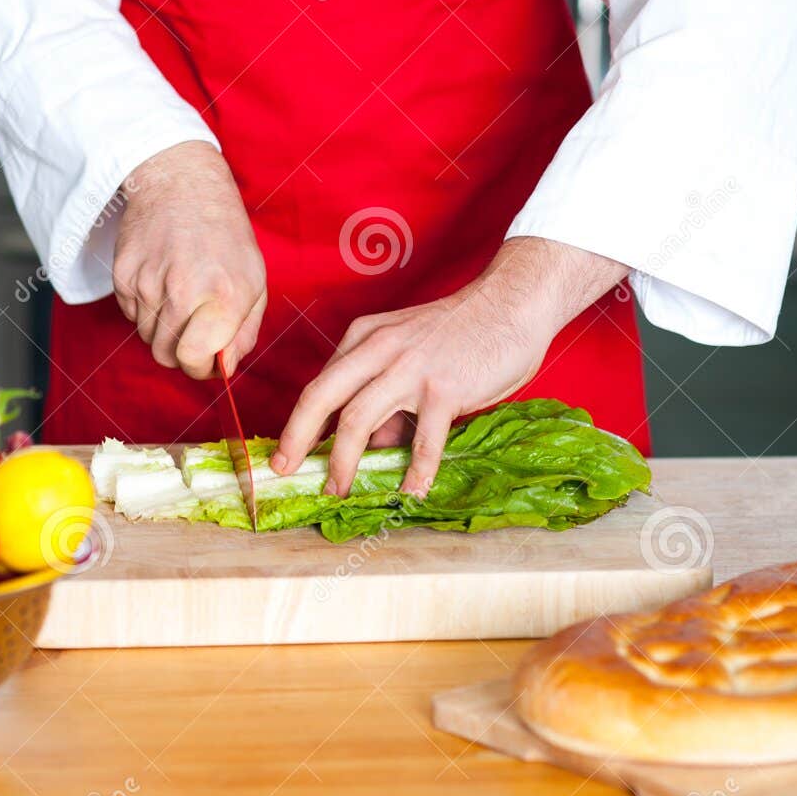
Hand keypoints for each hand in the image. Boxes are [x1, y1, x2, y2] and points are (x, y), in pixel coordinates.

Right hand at [112, 141, 267, 378]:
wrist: (181, 183)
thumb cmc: (225, 235)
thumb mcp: (254, 281)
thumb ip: (243, 332)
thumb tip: (225, 368)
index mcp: (223, 297)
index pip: (194, 361)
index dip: (201, 367)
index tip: (208, 358)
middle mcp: (182, 291)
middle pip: (166, 356)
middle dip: (181, 353)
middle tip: (195, 329)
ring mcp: (147, 283)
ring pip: (146, 337)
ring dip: (163, 329)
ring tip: (180, 295)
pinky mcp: (122, 275)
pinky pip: (130, 315)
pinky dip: (145, 308)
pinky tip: (162, 281)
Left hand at [272, 237, 627, 496]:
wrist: (511, 303)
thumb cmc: (460, 333)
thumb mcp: (409, 355)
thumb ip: (387, 398)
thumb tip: (373, 447)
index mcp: (364, 338)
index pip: (321, 384)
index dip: (298, 422)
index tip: (286, 453)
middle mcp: (379, 349)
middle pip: (322, 397)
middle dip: (296, 437)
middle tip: (284, 470)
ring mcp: (411, 368)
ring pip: (359, 418)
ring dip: (343, 461)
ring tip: (338, 490)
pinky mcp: (445, 388)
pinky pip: (423, 439)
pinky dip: (414, 470)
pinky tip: (410, 492)